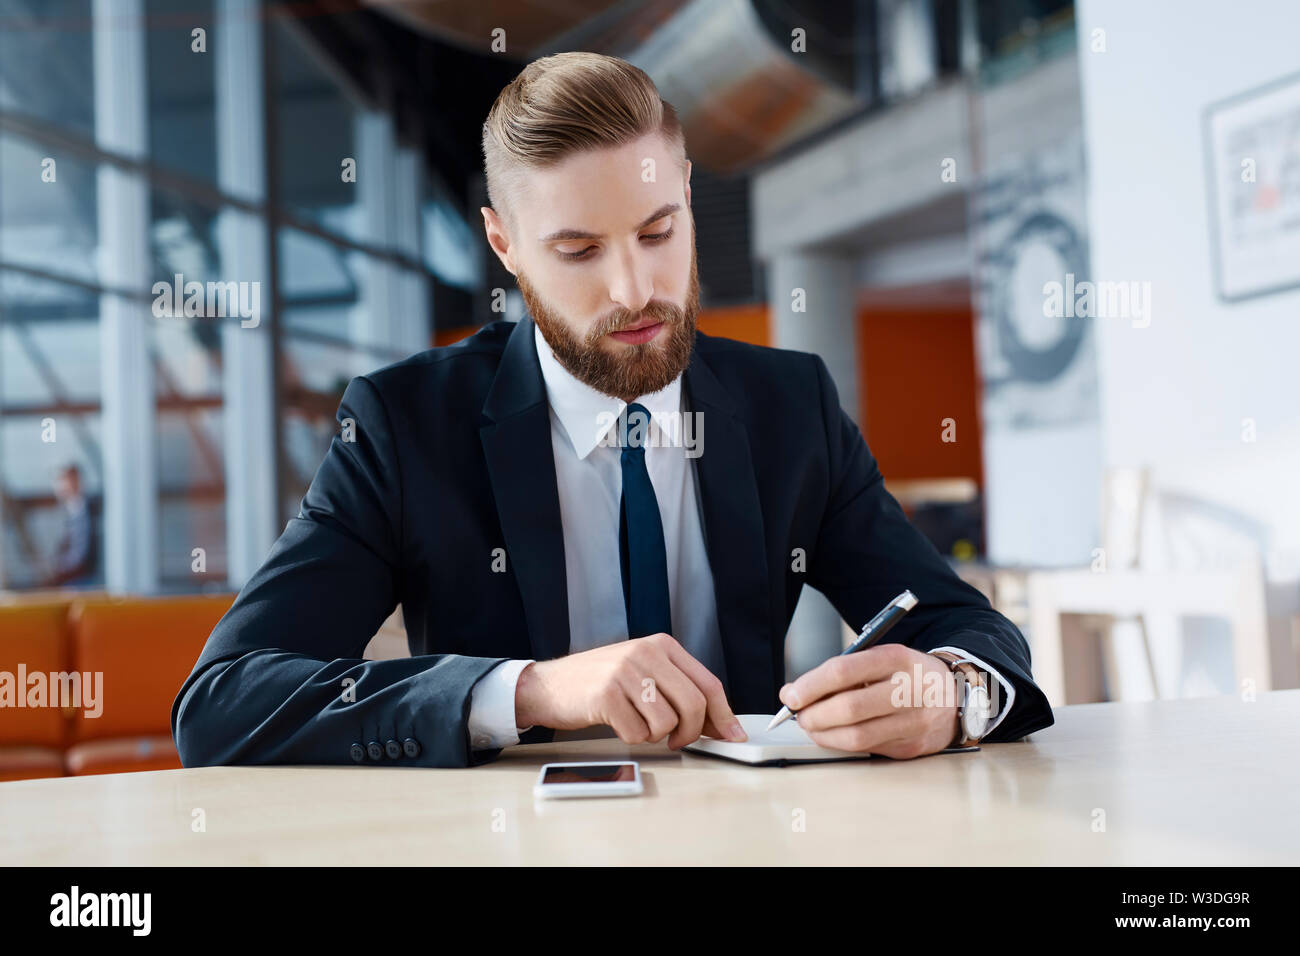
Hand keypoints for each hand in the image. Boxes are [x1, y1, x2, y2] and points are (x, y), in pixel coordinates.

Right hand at [514, 633, 747, 749]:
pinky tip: (618, 723)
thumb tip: (719, 725)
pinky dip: (632, 738)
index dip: (723, 715)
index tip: (733, 736)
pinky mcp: (606, 695)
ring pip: (667, 722)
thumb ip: (680, 691)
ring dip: (656, 736)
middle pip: (694, 705)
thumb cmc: (600, 682)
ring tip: (638, 724)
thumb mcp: (643, 673)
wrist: (550, 684)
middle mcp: (646, 653)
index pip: (708, 683)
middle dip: (691, 732)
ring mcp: (625, 672)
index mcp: (661, 645)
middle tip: (677, 740)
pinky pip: (638, 733)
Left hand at [777, 644, 959, 759]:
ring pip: (857, 736)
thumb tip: (797, 693)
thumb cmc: (907, 675)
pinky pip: (868, 749)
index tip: (791, 695)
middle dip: (814, 714)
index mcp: (897, 658)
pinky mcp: (912, 747)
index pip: (844, 670)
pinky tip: (834, 735)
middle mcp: (909, 690)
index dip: (811, 685)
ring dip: (823, 734)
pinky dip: (842, 744)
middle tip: (799, 715)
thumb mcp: (883, 659)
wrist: (956, 696)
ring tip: (812, 726)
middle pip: (849, 707)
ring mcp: (913, 722)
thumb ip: (844, 671)